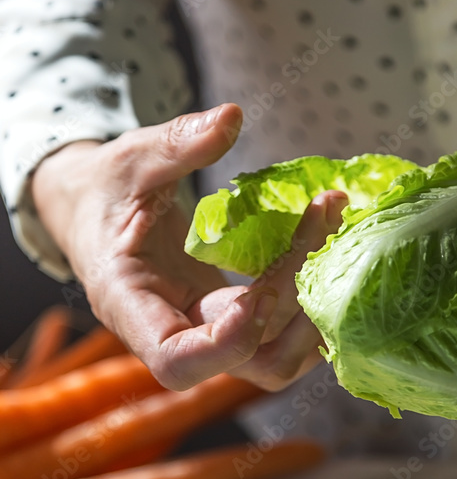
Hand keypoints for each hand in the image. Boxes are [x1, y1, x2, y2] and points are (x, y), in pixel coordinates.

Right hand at [31, 104, 345, 390]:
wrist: (98, 211)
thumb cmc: (106, 190)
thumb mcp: (131, 159)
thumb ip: (176, 143)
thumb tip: (231, 117)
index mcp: (132, 307)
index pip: (177, 361)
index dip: (227, 343)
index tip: (263, 292)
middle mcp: (176, 332)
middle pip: (249, 360)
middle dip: (298, 308)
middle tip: (324, 231)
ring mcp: (210, 330)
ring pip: (276, 358)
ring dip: (317, 309)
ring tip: (335, 230)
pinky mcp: (235, 316)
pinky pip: (282, 330)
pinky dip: (315, 301)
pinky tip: (330, 242)